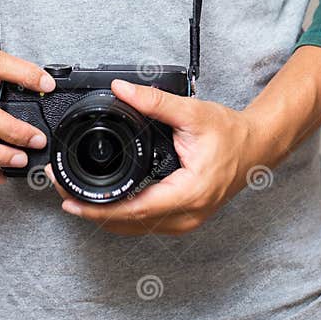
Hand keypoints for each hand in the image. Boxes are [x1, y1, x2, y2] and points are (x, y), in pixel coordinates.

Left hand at [45, 78, 261, 235]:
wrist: (257, 146)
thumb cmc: (230, 133)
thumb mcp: (191, 112)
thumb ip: (154, 101)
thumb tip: (121, 90)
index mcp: (189, 193)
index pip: (134, 210)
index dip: (98, 207)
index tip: (71, 198)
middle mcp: (187, 215)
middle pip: (130, 225)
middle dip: (94, 212)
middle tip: (63, 194)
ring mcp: (187, 220)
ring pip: (137, 229)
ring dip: (106, 217)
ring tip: (76, 198)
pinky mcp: (185, 217)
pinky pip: (147, 224)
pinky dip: (123, 216)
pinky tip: (106, 204)